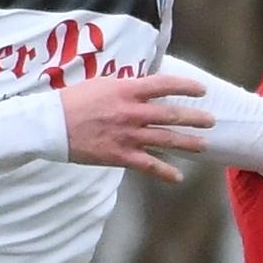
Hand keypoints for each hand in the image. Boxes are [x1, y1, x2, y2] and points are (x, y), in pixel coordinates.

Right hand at [60, 73, 216, 183]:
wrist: (51, 125)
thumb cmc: (73, 101)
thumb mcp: (101, 84)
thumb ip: (125, 86)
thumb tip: (144, 86)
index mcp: (126, 90)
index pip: (164, 84)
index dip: (186, 86)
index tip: (202, 89)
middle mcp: (131, 112)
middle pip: (171, 114)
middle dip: (195, 117)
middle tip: (211, 120)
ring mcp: (128, 135)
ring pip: (166, 139)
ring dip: (188, 143)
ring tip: (204, 145)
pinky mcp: (120, 155)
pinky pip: (149, 165)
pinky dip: (165, 172)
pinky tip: (178, 177)